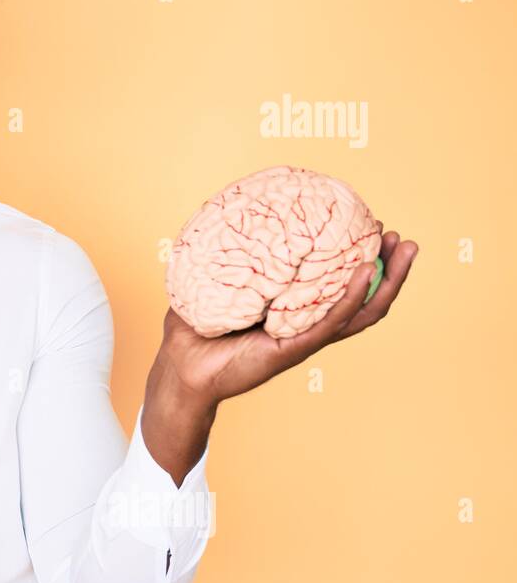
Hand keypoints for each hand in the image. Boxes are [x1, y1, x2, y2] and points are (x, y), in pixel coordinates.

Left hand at [152, 226, 419, 408]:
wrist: (180, 367)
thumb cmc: (193, 330)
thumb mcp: (213, 286)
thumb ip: (226, 258)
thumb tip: (227, 215)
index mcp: (294, 311)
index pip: (338, 287)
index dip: (363, 262)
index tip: (375, 231)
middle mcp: (306, 325)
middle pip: (363, 299)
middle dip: (390, 269)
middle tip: (402, 239)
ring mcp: (303, 338)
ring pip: (359, 312)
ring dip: (386, 282)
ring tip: (403, 251)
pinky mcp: (293, 350)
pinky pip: (330, 323)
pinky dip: (350, 298)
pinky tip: (363, 274)